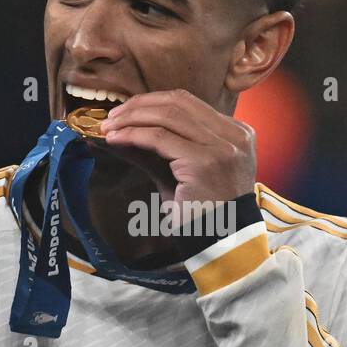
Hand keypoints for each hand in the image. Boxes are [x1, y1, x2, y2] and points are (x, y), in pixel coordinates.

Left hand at [98, 89, 255, 209]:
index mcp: (236, 133)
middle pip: (179, 102)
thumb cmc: (202, 212)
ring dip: (133, 118)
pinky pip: (160, 138)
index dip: (153, 102)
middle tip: (112, 117)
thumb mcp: (180, 171)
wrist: (221, 244)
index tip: (126, 111)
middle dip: (139, 105)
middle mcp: (234, 135)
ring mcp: (222, 147)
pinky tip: (116, 139)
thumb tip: (119, 129)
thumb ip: (157, 147)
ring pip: (168, 116)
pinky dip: (134, 135)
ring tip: (110, 127)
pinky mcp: (204, 162)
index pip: (189, 103)